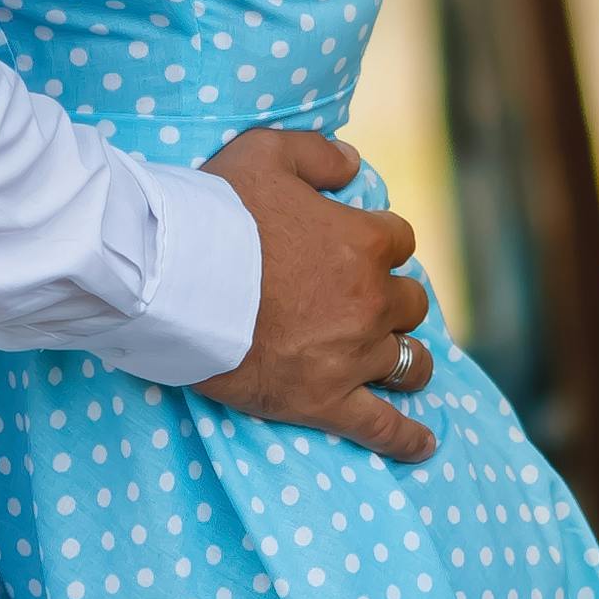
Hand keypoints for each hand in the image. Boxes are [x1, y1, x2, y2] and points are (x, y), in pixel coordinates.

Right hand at [193, 127, 436, 464]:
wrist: (174, 279)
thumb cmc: (214, 212)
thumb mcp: (264, 153)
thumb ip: (317, 154)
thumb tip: (354, 164)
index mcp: (363, 242)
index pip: (398, 240)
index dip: (377, 244)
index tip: (354, 250)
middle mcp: (370, 300)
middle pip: (409, 303)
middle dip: (390, 301)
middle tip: (359, 305)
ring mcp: (352, 356)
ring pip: (408, 362)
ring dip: (405, 359)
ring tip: (397, 365)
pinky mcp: (325, 401)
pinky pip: (382, 428)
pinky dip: (407, 439)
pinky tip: (424, 446)